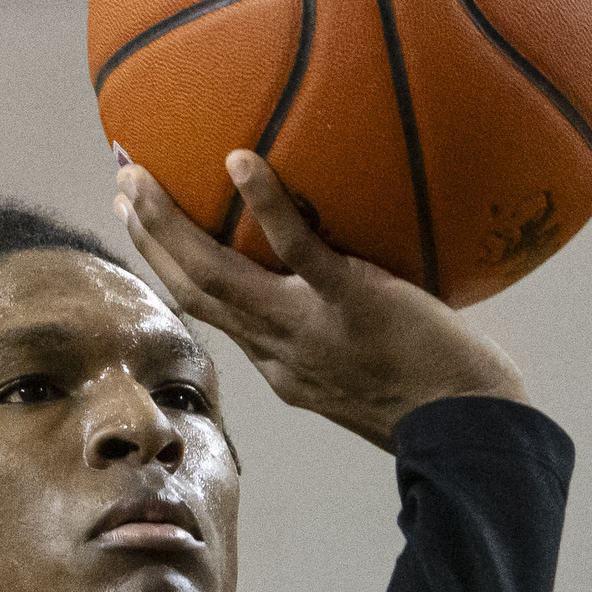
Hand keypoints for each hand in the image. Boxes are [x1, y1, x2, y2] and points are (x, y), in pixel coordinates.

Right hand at [113, 145, 526, 450]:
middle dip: (149, 239)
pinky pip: (299, 250)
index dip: (170, 269)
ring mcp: (308, 328)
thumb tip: (353, 274)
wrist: (469, 430)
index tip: (146, 230)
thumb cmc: (441, 400)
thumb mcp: (371, 373)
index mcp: (280, 365)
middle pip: (192, 290)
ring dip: (169, 226)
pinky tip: (240, 161)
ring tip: (140, 177)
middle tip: (122, 186)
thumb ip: (347, 331)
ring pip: (216, 276)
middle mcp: (278, 350)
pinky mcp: (350, 302)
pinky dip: (267, 206)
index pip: (211, 313)